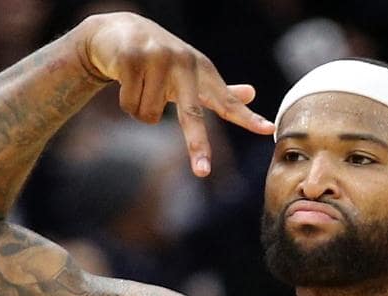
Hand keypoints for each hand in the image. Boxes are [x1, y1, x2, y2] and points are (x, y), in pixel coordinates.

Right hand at [77, 12, 274, 176]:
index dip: (247, 117)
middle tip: (203, 173)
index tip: (269, 129)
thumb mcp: (191, 74)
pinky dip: (126, 101)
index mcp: (202, 70)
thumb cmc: (161, 60)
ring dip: (140, 109)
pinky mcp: (132, 60)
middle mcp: (183, 63)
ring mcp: (157, 60)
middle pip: (192, 114)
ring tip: (140, 86)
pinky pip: (130, 104)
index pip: (227, 100)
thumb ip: (219, 89)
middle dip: (197, 145)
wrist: (118, 30)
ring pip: (149, 115)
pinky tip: (126, 80)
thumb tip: (252, 93)